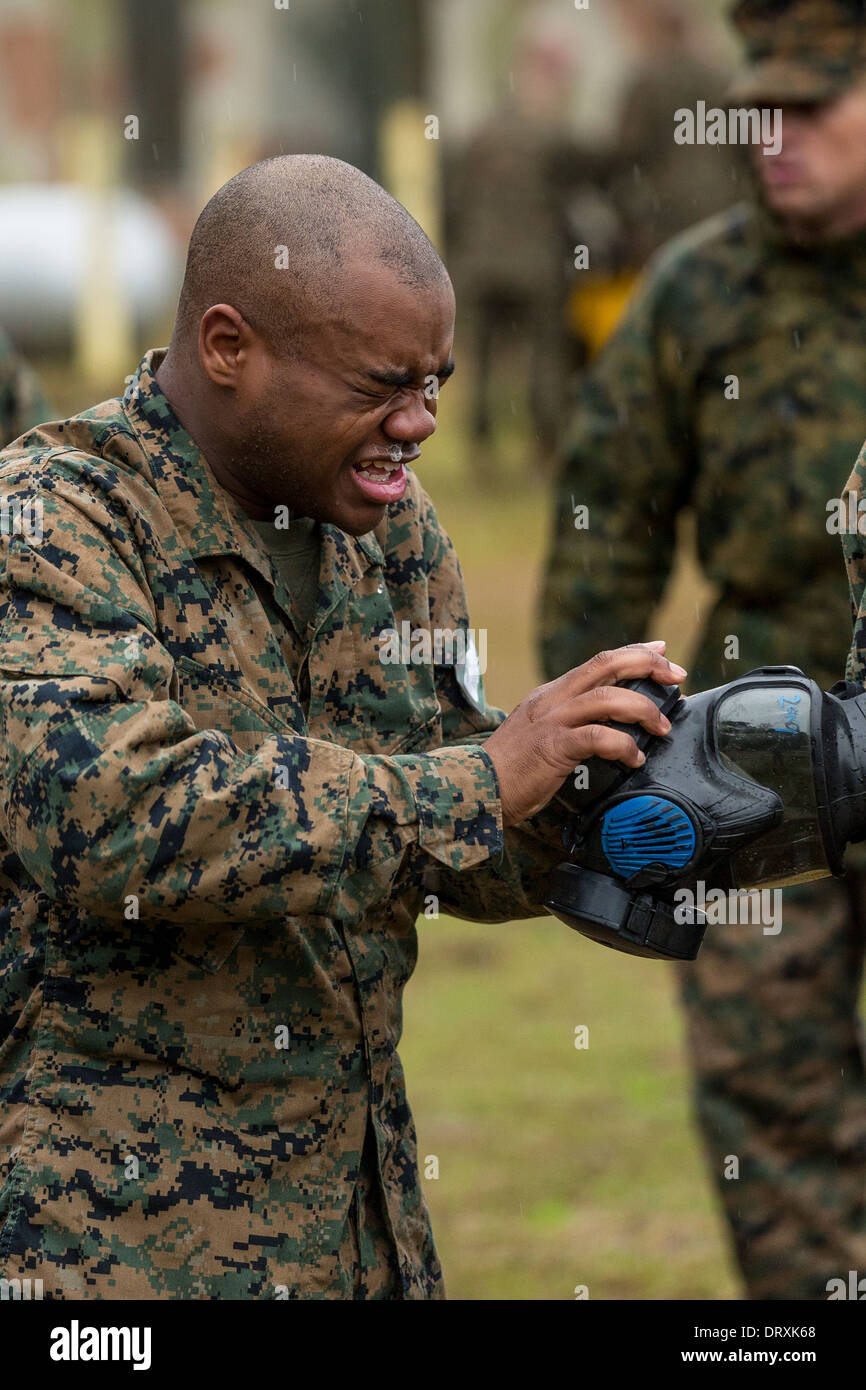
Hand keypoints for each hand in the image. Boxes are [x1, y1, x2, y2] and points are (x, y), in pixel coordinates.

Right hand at [484, 641, 685, 826]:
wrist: (477, 787)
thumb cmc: (512, 769)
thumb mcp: (540, 733)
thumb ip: (568, 723)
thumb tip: (607, 728)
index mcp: (551, 694)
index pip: (598, 661)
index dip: (633, 652)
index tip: (662, 652)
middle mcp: (552, 699)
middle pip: (606, 665)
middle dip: (647, 665)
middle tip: (676, 676)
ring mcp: (552, 721)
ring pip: (608, 698)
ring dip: (643, 710)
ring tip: (661, 728)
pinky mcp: (553, 747)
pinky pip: (599, 737)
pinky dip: (624, 746)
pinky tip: (634, 759)